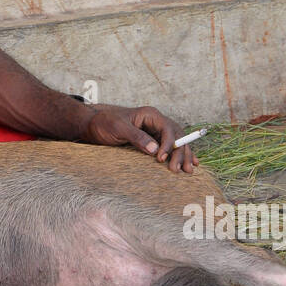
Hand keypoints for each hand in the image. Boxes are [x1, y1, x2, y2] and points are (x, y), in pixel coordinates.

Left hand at [82, 105, 198, 172]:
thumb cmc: (104, 123)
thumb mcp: (118, 129)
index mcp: (150, 115)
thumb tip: (155, 150)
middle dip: (180, 152)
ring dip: (183, 155)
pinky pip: (171, 147)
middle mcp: (156, 122)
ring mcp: (156, 131)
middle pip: (176, 136)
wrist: (94, 125)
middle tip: (180, 170)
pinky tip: (191, 162)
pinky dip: (180, 154)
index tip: (162, 159)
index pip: (167, 129)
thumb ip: (137, 137)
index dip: (169, 144)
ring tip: (189, 170)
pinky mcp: (153, 140)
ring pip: (176, 142)